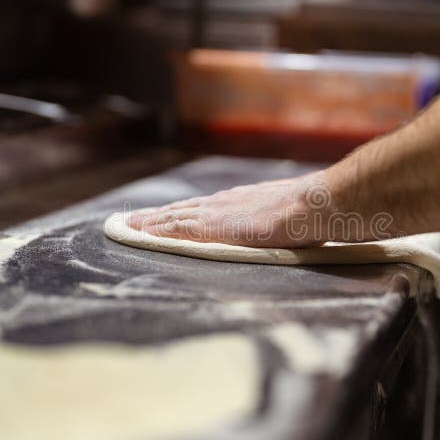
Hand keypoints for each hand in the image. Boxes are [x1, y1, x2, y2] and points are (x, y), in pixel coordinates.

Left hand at [127, 171, 335, 247]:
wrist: (310, 206)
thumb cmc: (309, 214)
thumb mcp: (288, 217)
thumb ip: (276, 225)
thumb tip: (283, 236)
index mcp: (241, 202)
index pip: (204, 209)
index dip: (183, 213)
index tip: (167, 216)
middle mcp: (223, 203)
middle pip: (182, 209)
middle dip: (157, 216)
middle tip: (134, 220)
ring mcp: (215, 212)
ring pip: (173, 216)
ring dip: (149, 221)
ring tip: (129, 226)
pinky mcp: (211, 226)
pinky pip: (175, 227)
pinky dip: (155, 229)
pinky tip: (139, 233)